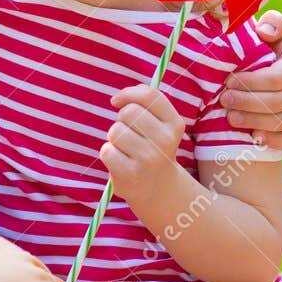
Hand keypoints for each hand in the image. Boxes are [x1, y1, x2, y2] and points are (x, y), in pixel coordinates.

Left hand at [101, 85, 186, 205]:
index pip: (150, 96)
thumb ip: (146, 103)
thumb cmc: (152, 148)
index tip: (117, 101)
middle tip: (128, 133)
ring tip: (126, 149)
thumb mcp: (160, 125)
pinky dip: (108, 154)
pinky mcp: (131, 174)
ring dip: (114, 138)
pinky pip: (107, 151)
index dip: (129, 93)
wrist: (159, 188)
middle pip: (128, 112)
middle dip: (121, 119)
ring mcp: (149, 159)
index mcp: (174, 124)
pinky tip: (120, 162)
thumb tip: (119, 98)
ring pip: (116, 131)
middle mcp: (165, 141)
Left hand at [220, 10, 281, 150]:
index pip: (275, 78)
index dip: (250, 82)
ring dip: (252, 121)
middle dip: (246, 102)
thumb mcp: (272, 35)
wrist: (277, 79)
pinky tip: (252, 137)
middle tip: (223, 100)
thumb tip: (264, 31)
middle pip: (276, 102)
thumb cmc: (268, 53)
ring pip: (280, 122)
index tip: (227, 81)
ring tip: (229, 117)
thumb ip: (273, 25)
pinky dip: (271, 140)